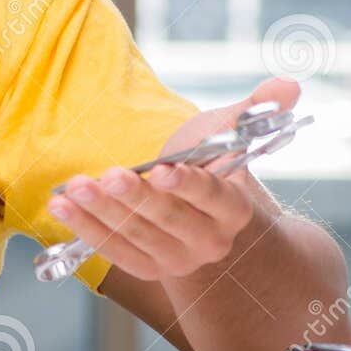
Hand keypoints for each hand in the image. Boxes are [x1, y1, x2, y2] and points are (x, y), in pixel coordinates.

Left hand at [46, 76, 297, 280]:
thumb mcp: (233, 136)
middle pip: (169, 219)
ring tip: (75, 187)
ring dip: (103, 212)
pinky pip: (115, 250)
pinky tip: (62, 207)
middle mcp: (208, 240)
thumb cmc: (216, 167)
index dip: (188, 185)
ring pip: (137, 236)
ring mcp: (176, 259)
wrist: (210, 222)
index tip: (161, 169)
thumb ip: (257, 108)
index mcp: (234, 209)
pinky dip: (87, 229)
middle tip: (109, 175)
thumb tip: (288, 83)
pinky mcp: (148, 267)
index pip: (213, 197)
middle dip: (137, 197)